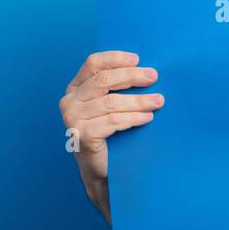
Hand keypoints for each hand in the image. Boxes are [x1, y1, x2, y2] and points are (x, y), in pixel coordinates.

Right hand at [59, 50, 163, 222]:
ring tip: (158, 101)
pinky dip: (133, 118)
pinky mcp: (82, 135)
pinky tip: (147, 118)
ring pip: (111, 102)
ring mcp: (73, 118)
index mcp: (75, 88)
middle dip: (132, 76)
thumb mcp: (109, 106)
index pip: (93, 63)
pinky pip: (113, 121)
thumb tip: (146, 70)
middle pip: (104, 80)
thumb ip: (116, 88)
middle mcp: (70, 101)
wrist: (100, 170)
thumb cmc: (109, 134)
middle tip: (154, 77)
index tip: (138, 59)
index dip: (115, 58)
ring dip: (139, 101)